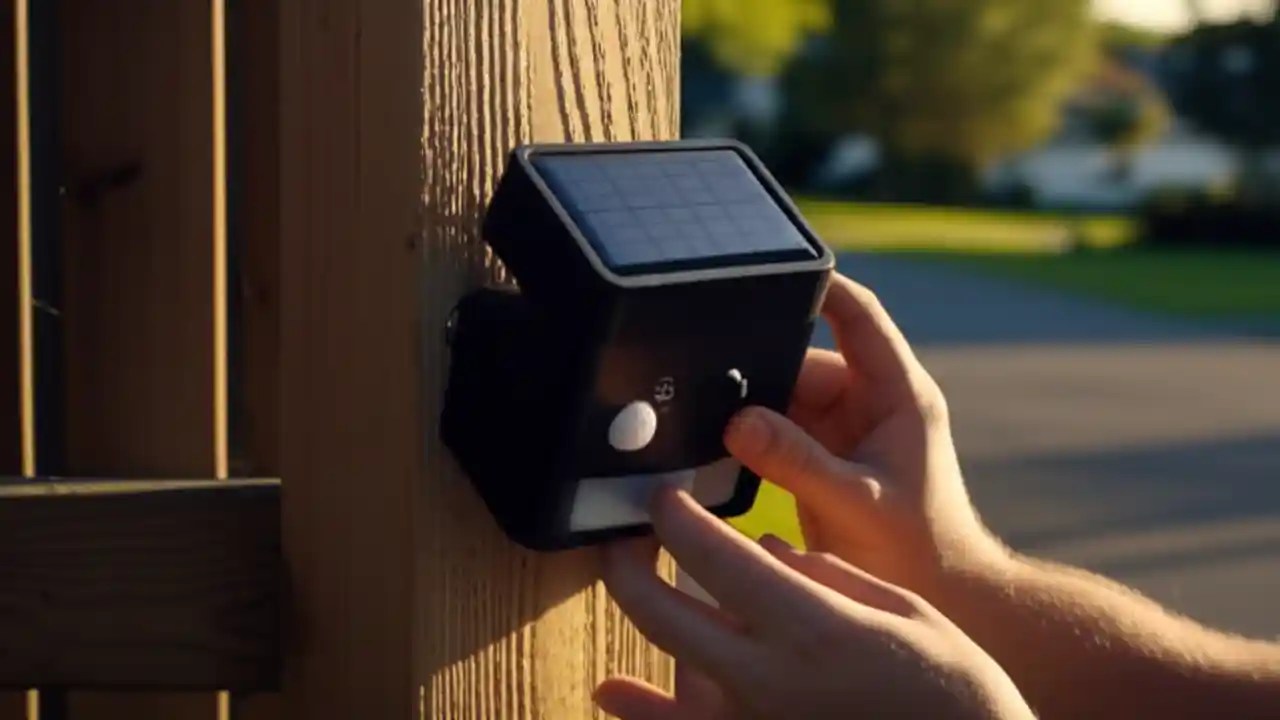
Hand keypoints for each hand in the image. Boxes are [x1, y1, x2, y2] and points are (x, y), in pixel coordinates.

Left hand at [594, 487, 1032, 719]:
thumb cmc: (956, 690)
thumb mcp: (901, 612)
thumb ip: (822, 574)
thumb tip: (763, 547)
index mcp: (811, 627)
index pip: (710, 553)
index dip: (672, 514)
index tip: (663, 492)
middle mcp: (767, 678)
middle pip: (656, 610)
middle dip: (626, 561)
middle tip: (626, 533)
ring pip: (663, 667)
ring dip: (642, 615)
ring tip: (630, 578)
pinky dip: (640, 709)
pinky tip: (610, 689)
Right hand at [726, 273, 1009, 598]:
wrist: (935, 596)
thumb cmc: (916, 549)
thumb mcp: (855, 502)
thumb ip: (797, 462)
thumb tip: (738, 423)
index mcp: (897, 393)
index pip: (858, 315)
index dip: (821, 286)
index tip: (770, 271)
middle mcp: (869, 400)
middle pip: (801, 357)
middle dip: (758, 366)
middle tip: (711, 381)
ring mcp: (843, 428)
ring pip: (781, 394)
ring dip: (750, 408)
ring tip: (713, 421)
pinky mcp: (820, 456)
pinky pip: (774, 430)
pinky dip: (749, 438)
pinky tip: (721, 449)